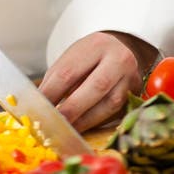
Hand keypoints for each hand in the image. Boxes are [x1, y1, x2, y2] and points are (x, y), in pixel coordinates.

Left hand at [39, 31, 157, 132]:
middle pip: (95, 86)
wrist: (120, 50)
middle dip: (72, 108)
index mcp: (96, 44)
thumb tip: (42, 103)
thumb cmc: (90, 56)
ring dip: (85, 120)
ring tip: (67, 128)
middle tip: (54, 123)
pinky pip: (116, 113)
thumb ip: (58, 77)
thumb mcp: (74, 57)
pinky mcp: (135, 96)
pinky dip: (97, 122)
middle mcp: (118, 58)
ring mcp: (130, 78)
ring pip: (109, 103)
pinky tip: (82, 127)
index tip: (38, 108)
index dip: (52, 92)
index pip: (70, 70)